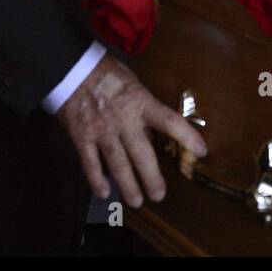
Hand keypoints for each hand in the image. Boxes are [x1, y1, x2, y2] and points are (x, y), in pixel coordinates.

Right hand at [56, 55, 206, 206]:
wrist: (70, 69)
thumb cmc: (106, 73)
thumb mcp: (133, 84)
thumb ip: (143, 108)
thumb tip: (154, 133)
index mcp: (141, 103)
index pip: (170, 122)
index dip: (187, 137)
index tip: (201, 151)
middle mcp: (124, 120)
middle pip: (142, 154)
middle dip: (152, 177)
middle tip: (159, 195)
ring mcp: (102, 131)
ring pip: (118, 164)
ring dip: (128, 185)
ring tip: (136, 201)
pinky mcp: (82, 137)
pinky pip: (90, 163)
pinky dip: (96, 180)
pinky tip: (104, 192)